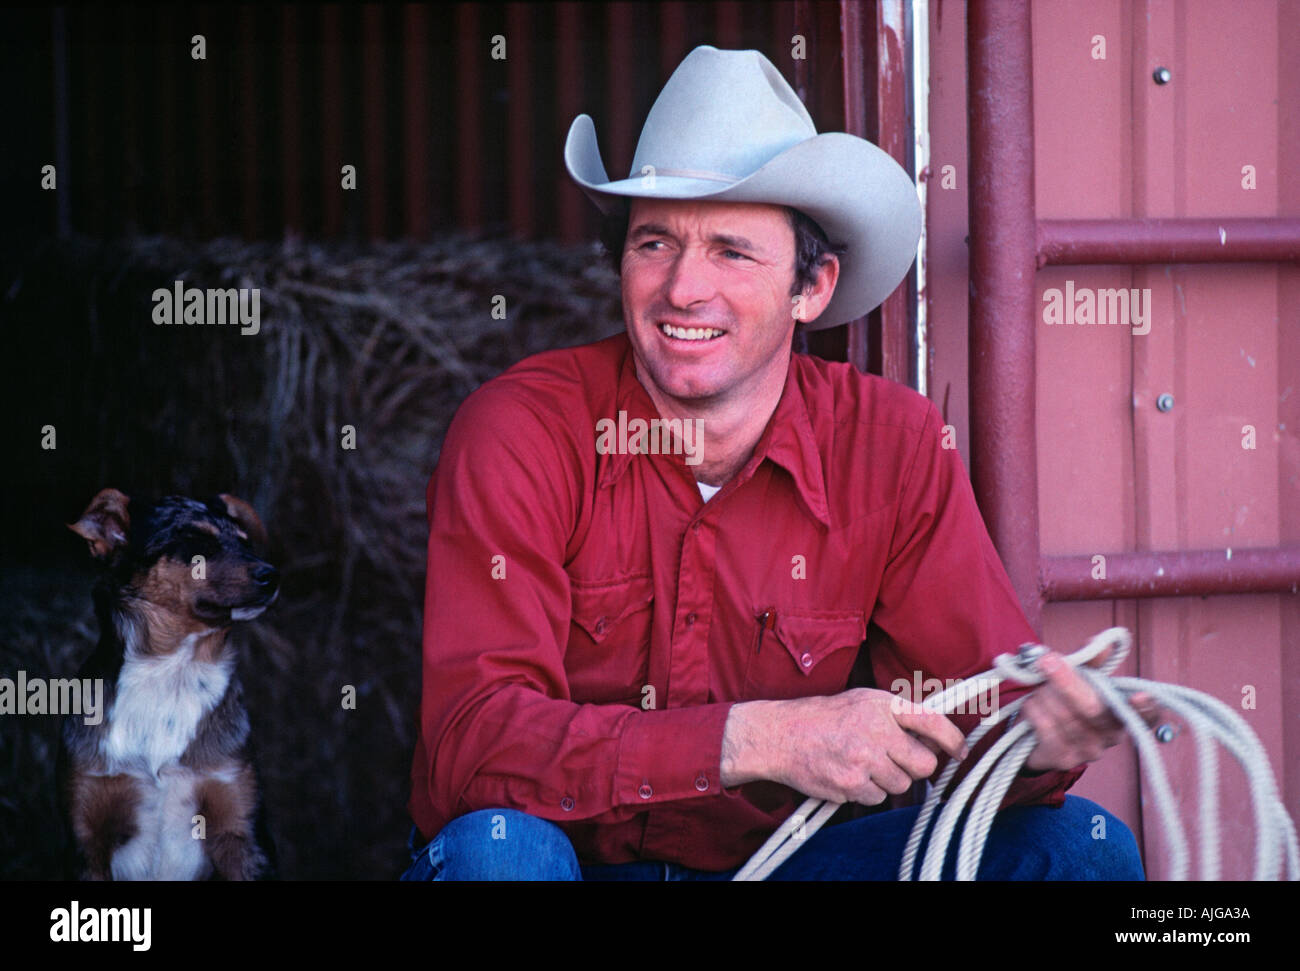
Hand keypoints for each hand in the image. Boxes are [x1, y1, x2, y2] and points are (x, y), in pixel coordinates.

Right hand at [720, 689, 969, 804]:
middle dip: (915, 766)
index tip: (959, 751)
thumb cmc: (823, 717)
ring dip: (887, 779)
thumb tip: (936, 739)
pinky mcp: (851, 783)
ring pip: (901, 784)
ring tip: (862, 762)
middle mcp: (877, 730)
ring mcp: (864, 759)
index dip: (952, 739)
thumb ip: (898, 715)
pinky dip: (866, 790)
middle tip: (895, 759)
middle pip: (924, 763)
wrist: (782, 735)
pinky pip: (878, 797)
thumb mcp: (863, 701)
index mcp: (883, 705)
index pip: (932, 722)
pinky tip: (848, 773)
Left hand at [1020, 646, 1161, 772]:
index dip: (1146, 708)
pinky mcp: (1064, 759)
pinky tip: (1034, 704)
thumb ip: (1091, 661)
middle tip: (1047, 660)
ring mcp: (1090, 751)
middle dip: (1067, 682)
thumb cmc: (1065, 699)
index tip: (1140, 696)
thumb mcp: (1080, 678)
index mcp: (1123, 714)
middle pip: (1092, 708)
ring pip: (1063, 714)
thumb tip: (1098, 643)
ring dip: (1044, 694)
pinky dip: (1034, 708)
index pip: (1146, 716)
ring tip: (1040, 688)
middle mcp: (1112, 736)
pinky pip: (1045, 726)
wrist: (1036, 734)